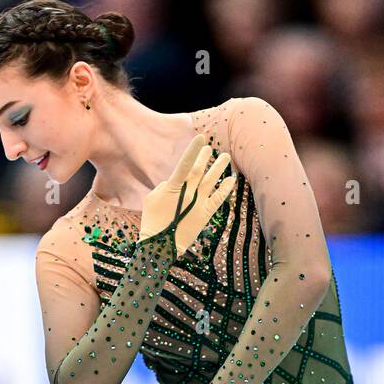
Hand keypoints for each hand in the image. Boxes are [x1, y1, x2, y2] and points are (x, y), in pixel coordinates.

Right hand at [139, 134, 234, 257]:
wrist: (160, 245)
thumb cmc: (152, 221)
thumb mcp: (152, 199)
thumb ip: (164, 186)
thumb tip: (173, 181)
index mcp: (173, 187)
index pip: (185, 164)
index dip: (193, 150)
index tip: (201, 138)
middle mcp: (188, 193)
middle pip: (199, 170)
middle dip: (205, 157)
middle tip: (210, 148)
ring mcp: (198, 204)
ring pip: (211, 181)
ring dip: (218, 168)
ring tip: (225, 157)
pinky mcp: (204, 215)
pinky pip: (218, 199)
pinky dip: (225, 189)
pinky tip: (231, 180)